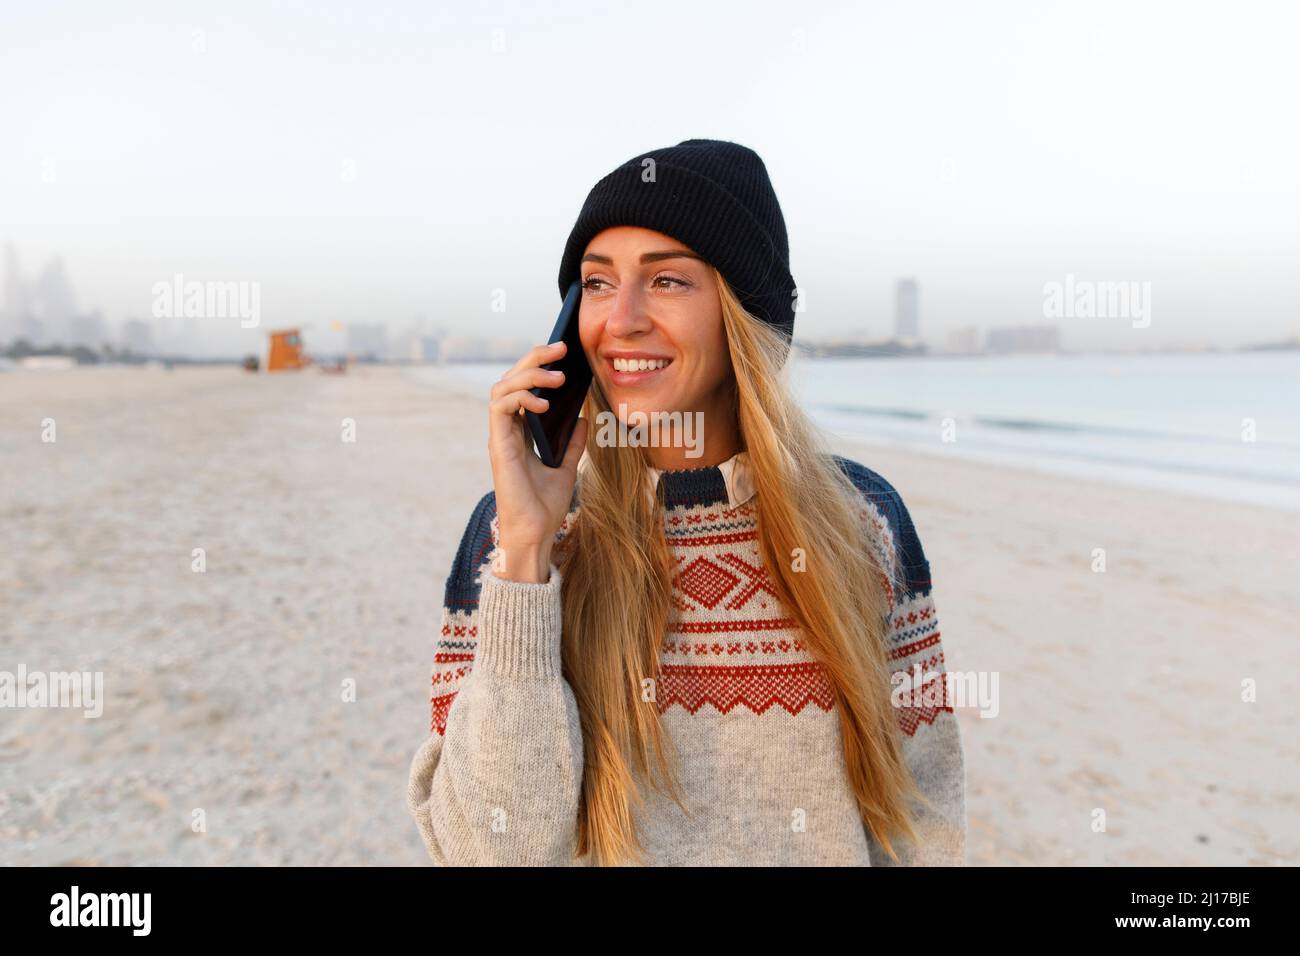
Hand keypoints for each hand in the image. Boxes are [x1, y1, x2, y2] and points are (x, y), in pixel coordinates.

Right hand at [487, 340, 588, 581]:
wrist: (535, 532)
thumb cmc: (545, 505)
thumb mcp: (567, 466)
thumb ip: (573, 441)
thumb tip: (585, 416)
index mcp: (521, 431)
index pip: (524, 386)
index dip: (539, 365)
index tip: (564, 353)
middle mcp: (507, 429)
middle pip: (511, 378)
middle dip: (534, 358)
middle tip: (561, 348)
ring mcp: (501, 435)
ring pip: (503, 387)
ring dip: (529, 374)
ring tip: (557, 376)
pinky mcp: (498, 444)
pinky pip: (500, 407)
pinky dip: (520, 397)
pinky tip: (544, 402)